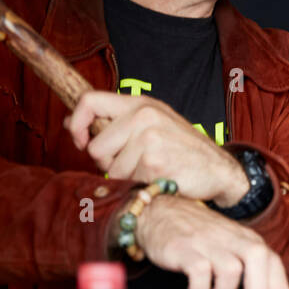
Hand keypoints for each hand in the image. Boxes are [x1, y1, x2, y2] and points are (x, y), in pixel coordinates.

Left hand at [66, 91, 248, 205]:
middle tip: (133, 163)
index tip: (81, 142)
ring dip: (127, 178)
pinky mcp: (153, 163)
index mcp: (140, 104)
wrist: (220, 169)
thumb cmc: (183, 148)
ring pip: (111, 171)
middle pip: (96, 148)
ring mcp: (149, 139)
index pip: (88, 101)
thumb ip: (115, 121)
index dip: (76, 124)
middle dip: (108, 163)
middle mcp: (143, 117)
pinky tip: (160, 178)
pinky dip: (140, 187)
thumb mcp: (152, 123)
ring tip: (152, 170)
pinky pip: (127, 183)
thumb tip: (68, 123)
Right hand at [132, 194, 288, 288]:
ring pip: (230, 268)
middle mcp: (231, 238)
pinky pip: (199, 270)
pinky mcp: (183, 248)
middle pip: (258, 258)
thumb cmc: (199, 241)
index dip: (280, 288)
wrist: (161, 212)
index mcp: (247, 240)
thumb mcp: (224, 261)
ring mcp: (207, 241)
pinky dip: (200, 288)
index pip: (272, 261)